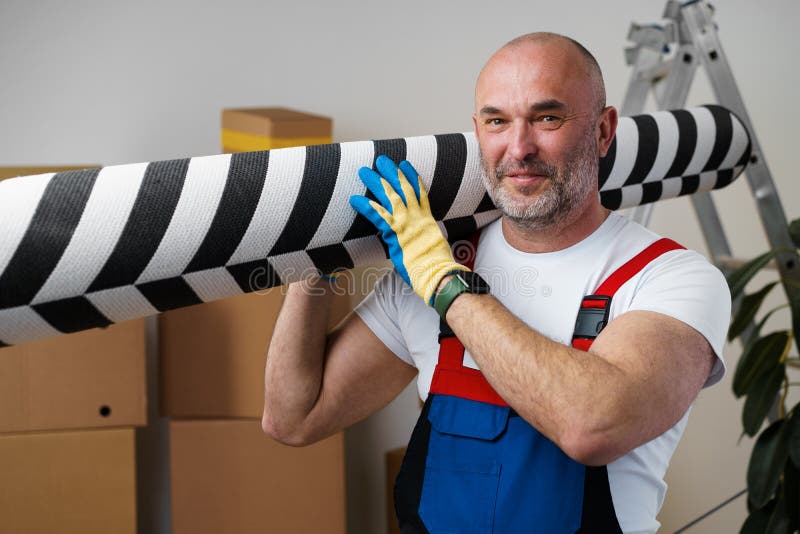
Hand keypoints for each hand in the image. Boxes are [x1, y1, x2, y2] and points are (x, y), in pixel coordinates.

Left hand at [350, 155, 467, 305]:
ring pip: (390, 196)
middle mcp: (417, 217)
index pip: (420, 193)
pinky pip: (377, 216)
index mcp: (427, 220)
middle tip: (382, 160)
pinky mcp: (394, 234)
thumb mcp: (435, 246)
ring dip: (376, 182)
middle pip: (403, 188)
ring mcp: (405, 224)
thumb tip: (423, 241)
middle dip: (391, 173)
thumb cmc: (436, 265)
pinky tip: (355, 199)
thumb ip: (426, 238)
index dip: (413, 177)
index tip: (405, 165)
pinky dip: (366, 207)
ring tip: (365, 171)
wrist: (437, 273)